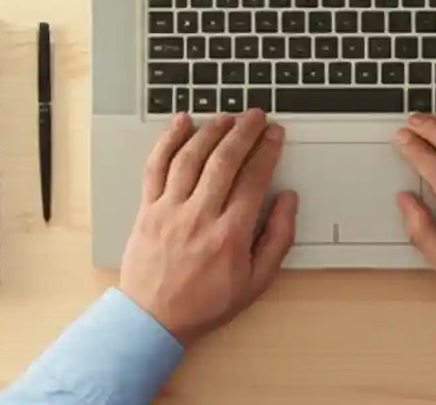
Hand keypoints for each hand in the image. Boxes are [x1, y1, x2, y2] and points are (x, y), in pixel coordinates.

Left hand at [118, 110, 297, 344]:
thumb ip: (278, 238)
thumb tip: (288, 200)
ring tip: (227, 117)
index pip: (254, 179)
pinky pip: (156, 166)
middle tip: (255, 116)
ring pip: (191, 157)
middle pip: (225, 160)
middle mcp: (199, 216)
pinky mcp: (147, 209)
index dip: (267, 150)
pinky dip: (168, 140)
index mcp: (230, 235)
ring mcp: (170, 210)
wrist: (154, 319)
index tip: (275, 135)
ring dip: (211, 131)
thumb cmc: (205, 303)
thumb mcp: (256, 282)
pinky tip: (181, 123)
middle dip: (244, 131)